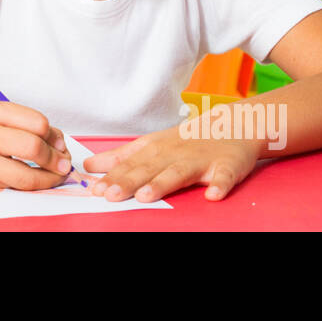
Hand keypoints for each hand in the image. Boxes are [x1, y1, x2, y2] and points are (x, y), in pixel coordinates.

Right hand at [0, 101, 74, 189]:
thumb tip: (59, 144)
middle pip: (32, 147)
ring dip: (49, 179)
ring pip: (25, 177)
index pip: (37, 123)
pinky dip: (32, 184)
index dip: (54, 135)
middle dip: (55, 158)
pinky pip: (14, 186)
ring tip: (58, 175)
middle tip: (65, 163)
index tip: (59, 142)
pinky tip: (38, 179)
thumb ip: (28, 122)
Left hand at [84, 122, 261, 201]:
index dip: (111, 177)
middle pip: (148, 169)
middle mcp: (174, 153)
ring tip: (146, 196)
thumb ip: (121, 158)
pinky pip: (224, 177)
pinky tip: (213, 195)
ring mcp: (201, 160)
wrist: (232, 125)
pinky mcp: (227, 166)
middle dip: (128, 182)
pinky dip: (219, 185)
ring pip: (179, 173)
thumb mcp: (150, 144)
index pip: (129, 164)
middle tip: (110, 195)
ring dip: (162, 184)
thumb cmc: (186, 140)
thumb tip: (88, 167)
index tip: (93, 189)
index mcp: (155, 149)